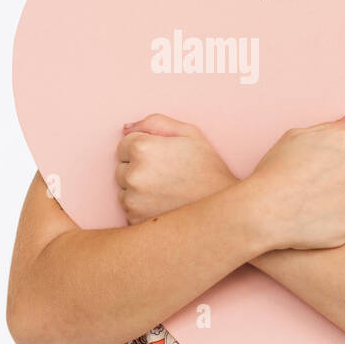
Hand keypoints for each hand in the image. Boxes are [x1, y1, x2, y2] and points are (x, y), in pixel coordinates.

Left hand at [115, 113, 238, 224]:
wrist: (223, 209)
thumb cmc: (208, 168)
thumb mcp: (189, 133)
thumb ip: (155, 123)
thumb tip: (126, 128)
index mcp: (142, 148)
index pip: (124, 143)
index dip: (145, 149)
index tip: (163, 158)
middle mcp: (133, 175)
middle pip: (121, 167)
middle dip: (138, 169)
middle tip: (167, 175)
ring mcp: (132, 200)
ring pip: (123, 189)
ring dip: (137, 189)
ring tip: (167, 191)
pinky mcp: (135, 221)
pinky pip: (129, 209)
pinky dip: (141, 208)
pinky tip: (164, 205)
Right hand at [246, 112, 344, 250]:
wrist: (264, 211)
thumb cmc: (274, 171)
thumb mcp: (295, 137)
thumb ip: (329, 127)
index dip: (341, 156)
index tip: (323, 167)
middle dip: (343, 176)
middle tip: (314, 185)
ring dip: (343, 198)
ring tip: (313, 202)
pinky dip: (340, 220)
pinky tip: (318, 217)